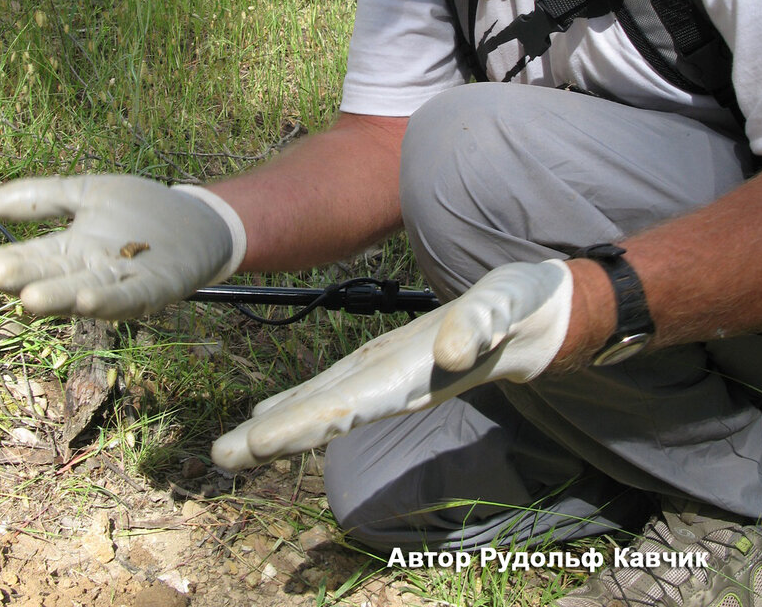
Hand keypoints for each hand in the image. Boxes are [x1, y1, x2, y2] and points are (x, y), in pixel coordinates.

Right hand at [0, 175, 246, 318]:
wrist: (197, 219)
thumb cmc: (139, 210)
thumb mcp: (87, 193)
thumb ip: (41, 197)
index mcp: (72, 248)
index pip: (34, 256)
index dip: (10, 260)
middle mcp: (91, 271)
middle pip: (54, 277)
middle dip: (26, 277)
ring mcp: (122, 282)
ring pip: (85, 292)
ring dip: (60, 297)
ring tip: (32, 298)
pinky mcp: (156, 286)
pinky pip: (130, 297)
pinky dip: (110, 301)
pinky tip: (88, 299)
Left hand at [212, 259, 571, 469]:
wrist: (539, 321)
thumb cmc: (523, 307)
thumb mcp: (507, 305)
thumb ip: (483, 323)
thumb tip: (454, 351)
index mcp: (416, 374)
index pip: (350, 403)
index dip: (304, 422)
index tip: (258, 442)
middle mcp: (396, 381)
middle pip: (328, 411)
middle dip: (276, 436)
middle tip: (221, 457)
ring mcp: (390, 374)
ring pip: (327, 403)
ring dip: (281, 425)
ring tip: (233, 448)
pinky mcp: (389, 362)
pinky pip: (338, 386)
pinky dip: (302, 402)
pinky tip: (271, 413)